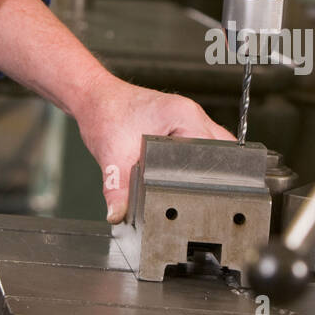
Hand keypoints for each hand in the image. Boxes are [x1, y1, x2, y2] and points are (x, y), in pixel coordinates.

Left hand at [74, 75, 234, 221]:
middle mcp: (192, 114)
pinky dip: (194, 163)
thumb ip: (117, 189)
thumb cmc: (105, 114)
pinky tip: (183, 177)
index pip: (215, 153)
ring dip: (203, 170)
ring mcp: (189, 119)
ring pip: (213, 151)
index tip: (200, 197)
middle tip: (192, 196)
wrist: (94, 100)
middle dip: (209, 177)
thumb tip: (118, 214)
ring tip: (188, 188)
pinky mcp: (183, 126)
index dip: (208, 179)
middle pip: (220, 153)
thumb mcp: (111, 157)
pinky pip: (200, 148)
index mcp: (185, 115)